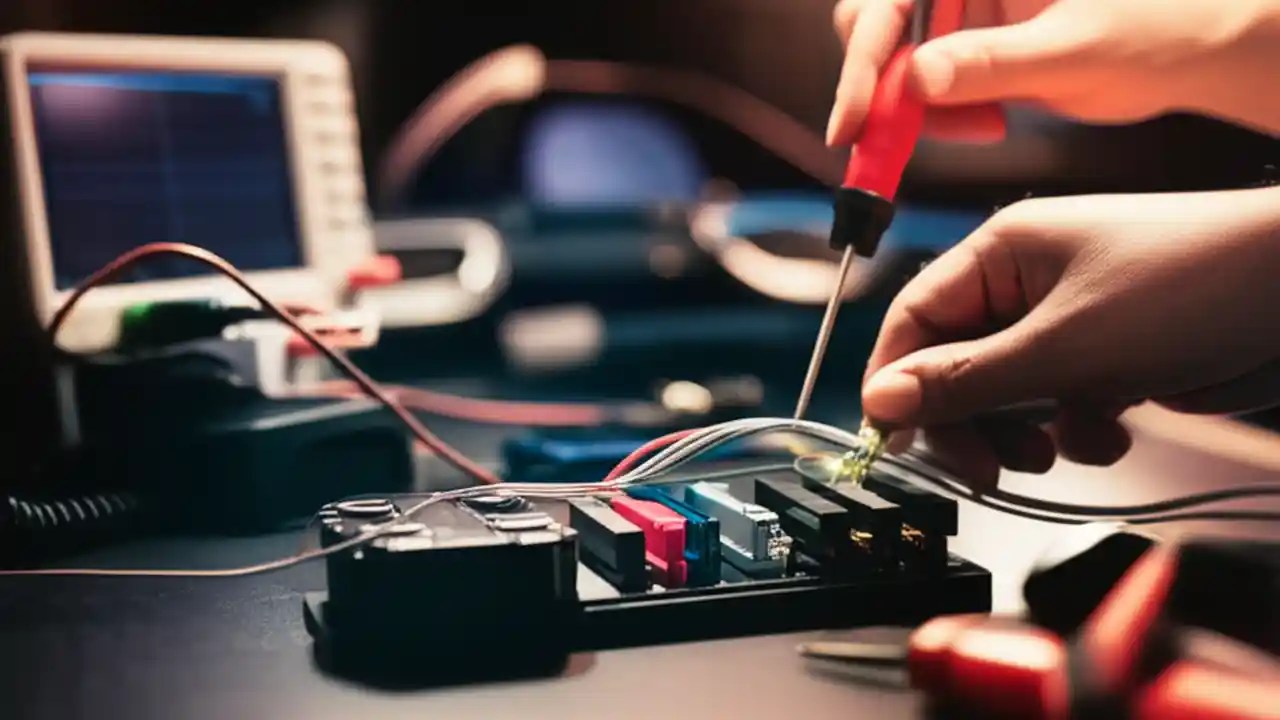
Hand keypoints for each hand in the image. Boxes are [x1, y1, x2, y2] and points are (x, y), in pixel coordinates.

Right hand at [828, 0, 1279, 144]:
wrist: (1187, 55)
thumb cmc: (1155, 30)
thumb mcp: (1074, 49)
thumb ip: (994, 61)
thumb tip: (918, 78)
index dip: (866, 54)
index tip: (855, 119)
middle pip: (874, 19)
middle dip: (876, 80)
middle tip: (891, 134)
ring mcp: (959, 11)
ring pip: (889, 58)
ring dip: (910, 107)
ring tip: (983, 124)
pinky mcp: (963, 48)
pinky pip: (917, 84)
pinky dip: (933, 116)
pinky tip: (987, 121)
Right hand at [860, 187, 1279, 488]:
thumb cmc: (1191, 288)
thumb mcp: (1063, 346)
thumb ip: (964, 381)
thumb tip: (879, 402)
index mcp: (1000, 252)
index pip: (913, 319)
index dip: (896, 383)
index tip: (895, 443)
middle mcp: (1024, 283)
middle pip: (954, 366)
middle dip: (970, 422)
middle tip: (990, 471)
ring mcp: (1067, 321)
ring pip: (1006, 394)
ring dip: (1027, 432)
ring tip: (1063, 447)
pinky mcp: (1106, 355)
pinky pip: (1058, 405)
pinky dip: (1078, 429)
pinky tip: (1114, 430)